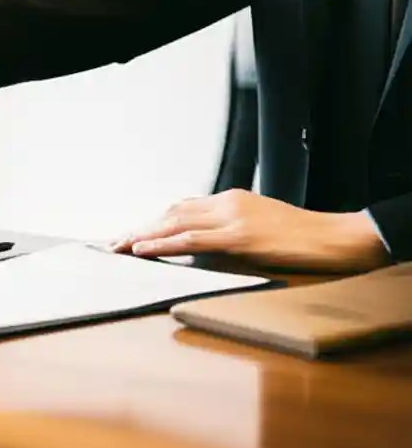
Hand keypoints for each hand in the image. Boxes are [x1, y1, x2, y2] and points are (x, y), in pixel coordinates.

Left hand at [110, 189, 388, 271]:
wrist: (333, 238)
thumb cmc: (301, 237)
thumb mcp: (259, 226)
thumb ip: (230, 230)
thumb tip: (202, 243)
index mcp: (231, 199)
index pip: (182, 207)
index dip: (154, 221)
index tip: (132, 233)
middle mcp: (227, 203)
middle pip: (171, 213)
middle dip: (140, 228)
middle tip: (114, 242)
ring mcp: (232, 218)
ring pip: (174, 223)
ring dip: (142, 235)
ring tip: (119, 247)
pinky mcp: (239, 237)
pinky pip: (191, 239)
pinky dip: (162, 243)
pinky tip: (143, 249)